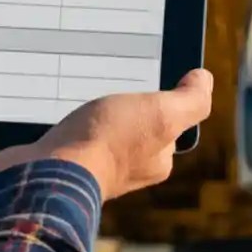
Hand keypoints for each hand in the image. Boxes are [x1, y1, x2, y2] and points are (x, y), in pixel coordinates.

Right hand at [0, 69, 213, 201]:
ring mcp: (94, 167)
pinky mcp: (64, 163)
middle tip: (114, 85)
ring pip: (102, 131)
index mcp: (156, 160)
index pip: (168, 122)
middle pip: (134, 126)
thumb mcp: (162, 112)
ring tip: (86, 97)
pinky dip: (70, 125)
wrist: (48, 171)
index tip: (145, 82)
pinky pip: (73, 137)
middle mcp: (128, 169)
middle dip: (126, 105)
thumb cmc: (108, 141)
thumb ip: (191, 99)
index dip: (160, 98)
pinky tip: (62, 111)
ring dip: (95, 114)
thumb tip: (204, 80)